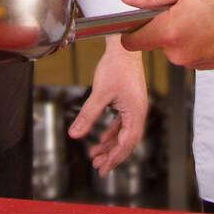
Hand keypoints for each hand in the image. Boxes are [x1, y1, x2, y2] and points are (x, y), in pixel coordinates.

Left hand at [68, 38, 148, 175]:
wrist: (124, 45)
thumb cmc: (115, 66)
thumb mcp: (99, 93)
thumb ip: (87, 115)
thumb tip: (74, 134)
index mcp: (136, 112)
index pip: (127, 143)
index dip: (114, 157)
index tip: (103, 168)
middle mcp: (138, 112)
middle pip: (127, 141)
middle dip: (113, 155)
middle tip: (99, 168)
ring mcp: (134, 106)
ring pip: (124, 133)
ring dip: (110, 144)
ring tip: (96, 155)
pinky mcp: (129, 100)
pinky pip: (122, 122)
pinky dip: (112, 132)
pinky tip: (101, 138)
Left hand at [118, 0, 213, 68]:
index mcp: (172, 32)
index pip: (130, 40)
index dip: (130, 24)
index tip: (139, 12)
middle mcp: (182, 54)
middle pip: (155, 40)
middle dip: (164, 21)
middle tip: (189, 0)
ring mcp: (198, 63)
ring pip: (177, 45)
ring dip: (184, 28)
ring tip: (210, 10)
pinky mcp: (213, 66)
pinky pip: (195, 50)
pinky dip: (201, 37)